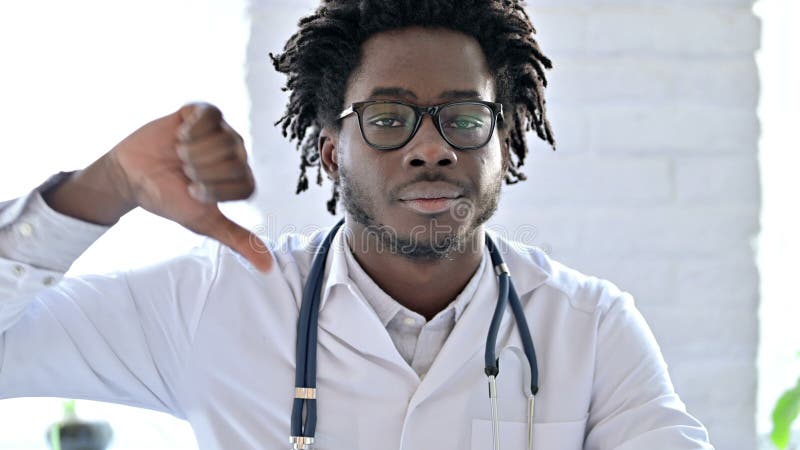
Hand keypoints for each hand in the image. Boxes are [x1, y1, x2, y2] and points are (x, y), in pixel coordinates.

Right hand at [108, 102, 271, 271]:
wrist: (132, 175)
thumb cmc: (169, 198)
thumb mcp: (204, 222)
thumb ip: (237, 239)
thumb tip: (268, 268)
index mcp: (241, 180)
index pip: (245, 185)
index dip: (215, 190)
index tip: (193, 192)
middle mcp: (237, 155)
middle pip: (236, 161)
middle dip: (203, 170)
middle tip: (184, 172)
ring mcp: (221, 131)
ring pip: (224, 138)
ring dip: (195, 151)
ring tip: (179, 155)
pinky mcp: (203, 113)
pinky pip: (211, 115)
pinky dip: (192, 129)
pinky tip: (179, 136)